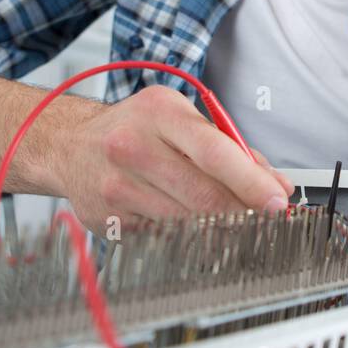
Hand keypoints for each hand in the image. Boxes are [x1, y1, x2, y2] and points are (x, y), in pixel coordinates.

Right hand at [58, 85, 292, 234]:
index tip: (278, 201)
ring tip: (240, 225)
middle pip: (202, 193)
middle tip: (269, 220)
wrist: (69, 145)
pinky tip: (197, 228)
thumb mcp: (182, 119)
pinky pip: (163, 235)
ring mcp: (116, 185)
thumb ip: (232, 149)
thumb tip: (276, 184)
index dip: (251, 182)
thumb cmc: (135, 129)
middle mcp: (132, 146)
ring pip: (186, 220)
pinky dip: (189, 236)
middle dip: (244, 212)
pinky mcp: (107, 219)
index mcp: (159, 112)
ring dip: (221, 228)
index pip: (215, 152)